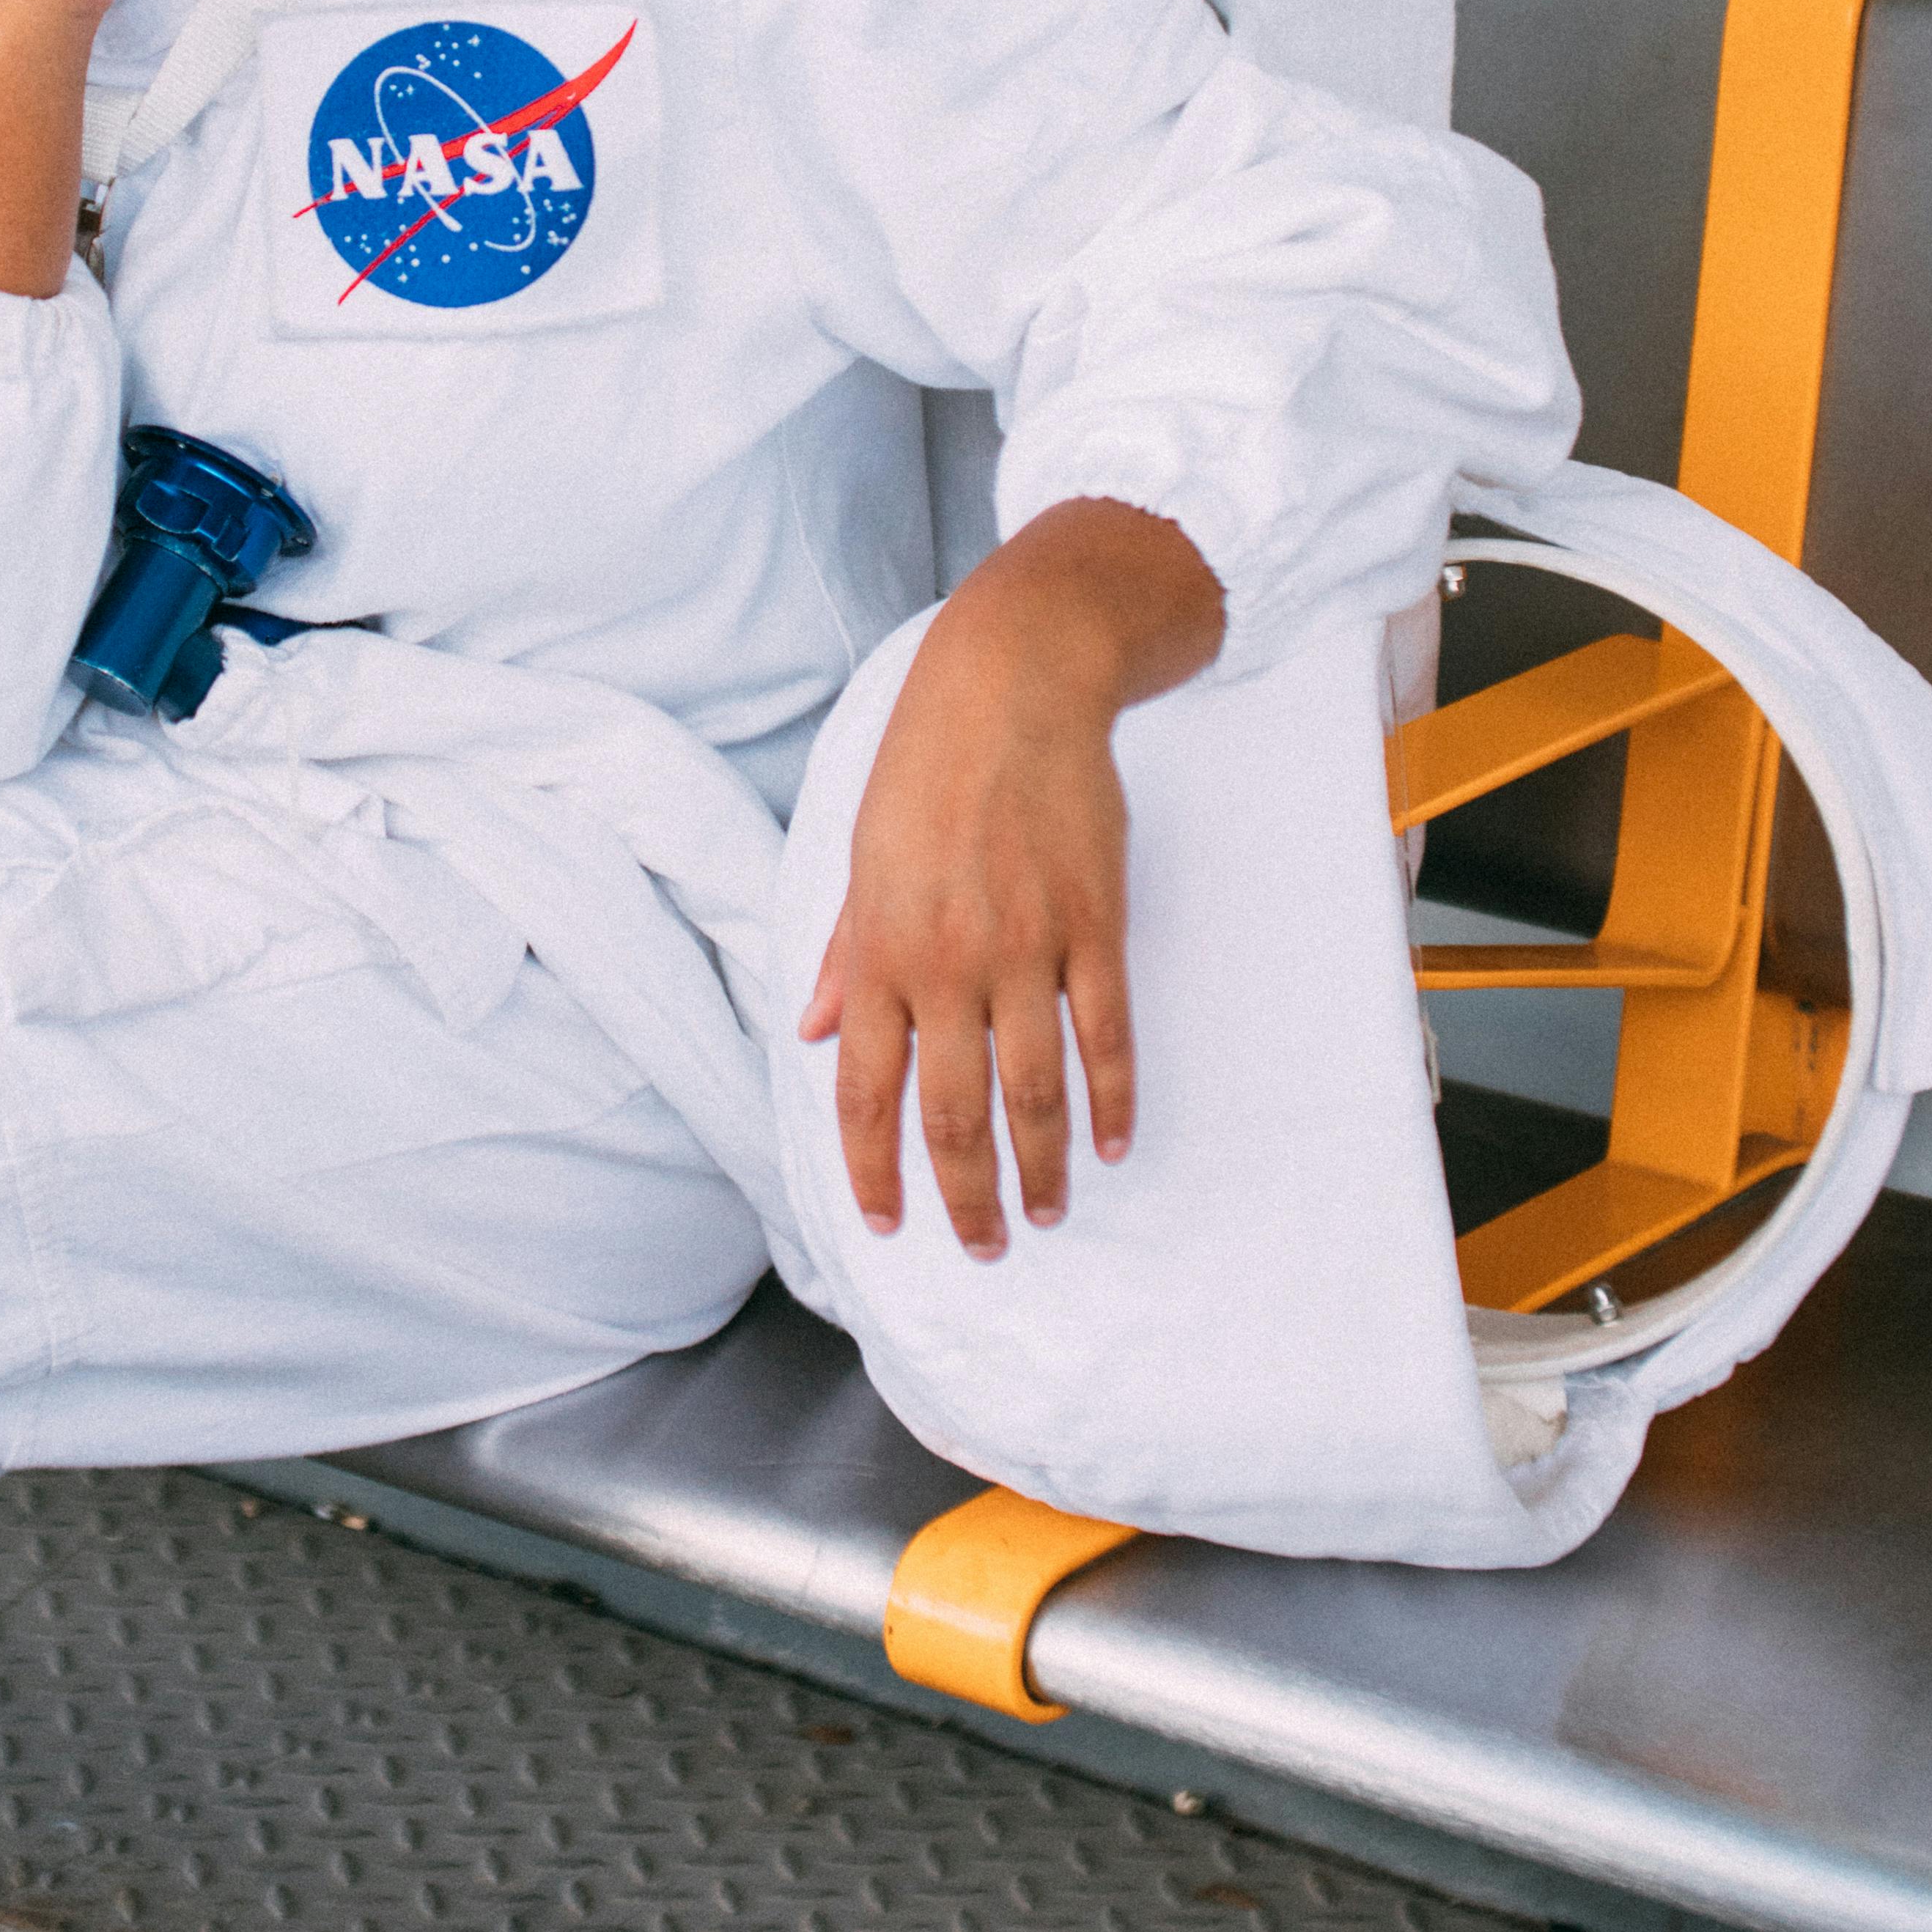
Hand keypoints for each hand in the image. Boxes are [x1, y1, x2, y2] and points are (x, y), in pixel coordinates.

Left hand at [798, 501, 1221, 1253]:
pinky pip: (1106, 1034)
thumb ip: (845, 953)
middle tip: (983, 1246)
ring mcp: (1026, 948)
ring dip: (1042, 1167)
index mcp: (880, 950)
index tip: (889, 1226)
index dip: (875, 1171)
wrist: (1013, 685)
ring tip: (1046, 1213)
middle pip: (954, 1113)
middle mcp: (947, 963)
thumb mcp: (861, 855)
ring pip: (1034, 1091)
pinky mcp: (1094, 925)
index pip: (868, 1092)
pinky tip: (1111, 1142)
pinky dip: (1111, 1099)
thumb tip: (820, 1034)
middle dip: (965, 1197)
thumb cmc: (926, 764)